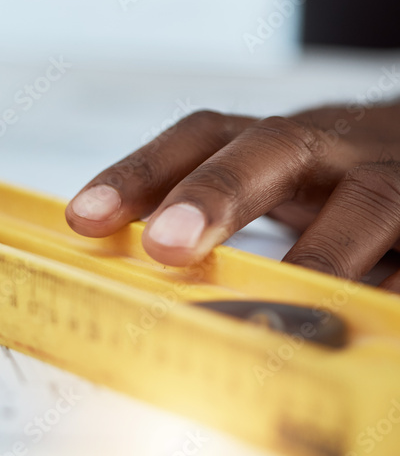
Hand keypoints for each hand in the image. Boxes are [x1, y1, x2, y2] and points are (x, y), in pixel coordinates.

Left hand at [65, 105, 399, 290]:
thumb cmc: (332, 176)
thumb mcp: (270, 178)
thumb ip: (212, 211)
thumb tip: (123, 256)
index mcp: (274, 138)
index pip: (199, 137)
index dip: (141, 172)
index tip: (85, 217)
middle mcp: (332, 144)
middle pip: (273, 150)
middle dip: (215, 195)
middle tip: (167, 246)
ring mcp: (393, 175)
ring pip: (367, 202)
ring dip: (318, 254)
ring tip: (277, 304)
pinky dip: (392, 284)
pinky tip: (362, 318)